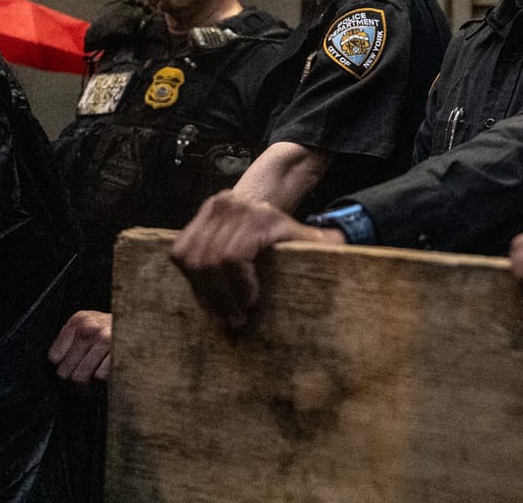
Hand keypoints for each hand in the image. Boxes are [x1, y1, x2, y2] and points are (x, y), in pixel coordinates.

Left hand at [48, 310, 112, 386]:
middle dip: (73, 382)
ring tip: (95, 382)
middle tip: (84, 382)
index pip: (54, 357)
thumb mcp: (91, 326)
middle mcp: (90, 327)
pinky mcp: (119, 352)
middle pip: (64, 371)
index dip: (63, 367)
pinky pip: (100, 378)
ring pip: (80, 377)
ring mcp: (106, 339)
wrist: (150, 324)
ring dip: (87, 386)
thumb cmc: (117, 330)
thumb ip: (72, 340)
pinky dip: (103, 383)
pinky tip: (108, 376)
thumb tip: (56, 366)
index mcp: (79, 320)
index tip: (73, 368)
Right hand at [169, 189, 342, 332]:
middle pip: (212, 263)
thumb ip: (322, 245)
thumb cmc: (283, 228)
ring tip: (218, 316)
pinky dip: (190, 279)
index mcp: (259, 216)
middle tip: (233, 323)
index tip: (250, 306)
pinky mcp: (192, 220)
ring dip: (204, 294)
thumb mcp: (304, 236)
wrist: (260, 199)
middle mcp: (230, 209)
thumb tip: (342, 250)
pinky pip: (181, 254)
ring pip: (193, 261)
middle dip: (222, 298)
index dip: (239, 285)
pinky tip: (205, 296)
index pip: (235, 256)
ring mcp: (208, 212)